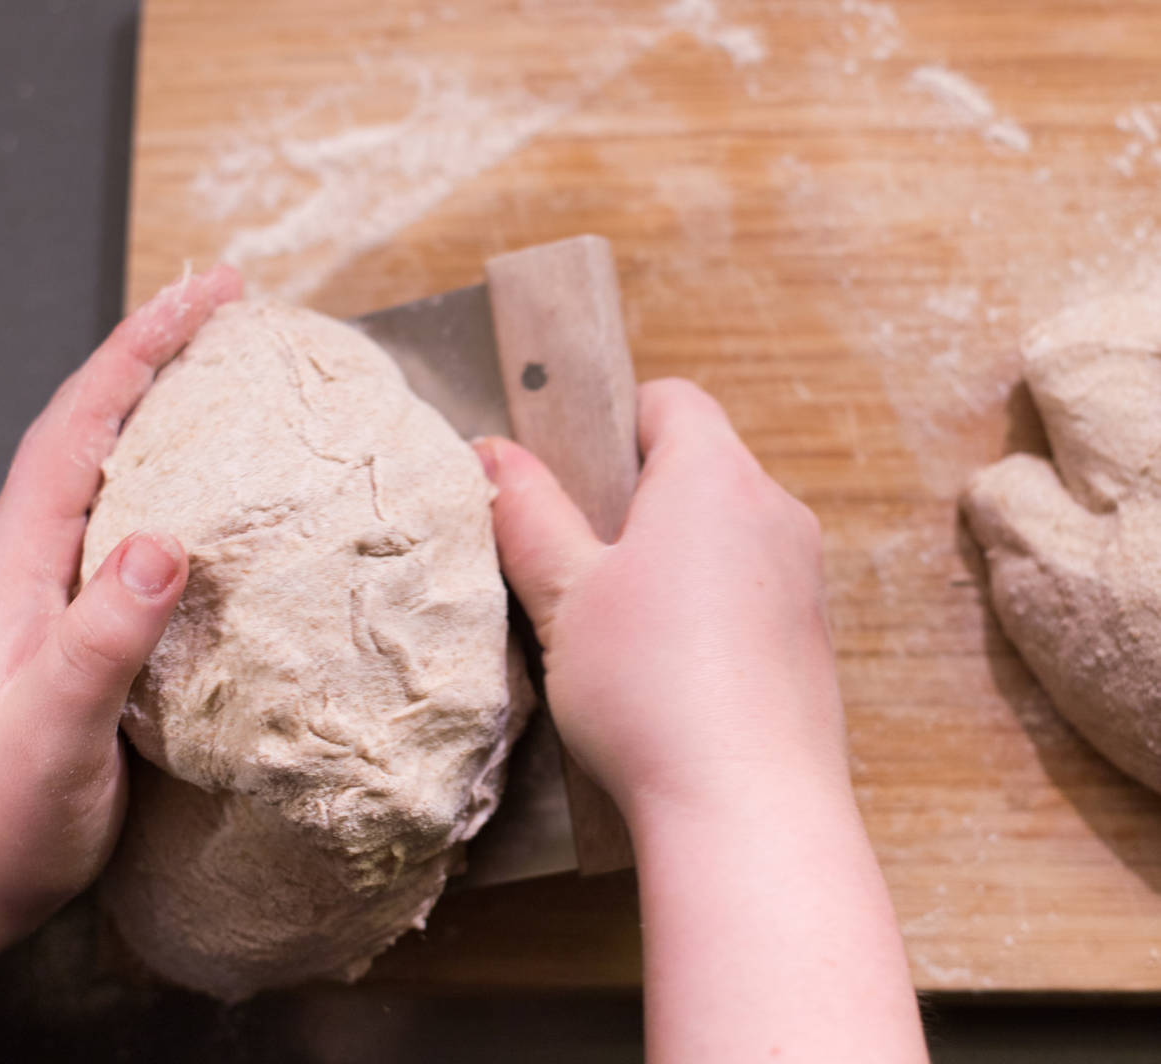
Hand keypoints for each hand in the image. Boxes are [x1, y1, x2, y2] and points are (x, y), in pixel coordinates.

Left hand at [0, 265, 240, 955]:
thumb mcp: (48, 736)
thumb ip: (98, 642)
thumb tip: (167, 545)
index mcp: (19, 564)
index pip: (83, 426)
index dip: (141, 350)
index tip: (205, 295)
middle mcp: (33, 562)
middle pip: (97, 427)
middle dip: (159, 356)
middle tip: (228, 313)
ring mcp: (57, 595)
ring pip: (116, 474)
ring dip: (169, 413)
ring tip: (232, 382)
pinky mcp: (84, 629)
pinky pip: (138, 530)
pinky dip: (184, 489)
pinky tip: (221, 503)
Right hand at [475, 378, 844, 822]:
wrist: (747, 807)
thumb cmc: (647, 689)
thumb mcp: (563, 595)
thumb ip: (526, 512)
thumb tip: (492, 452)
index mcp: (715, 476)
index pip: (670, 400)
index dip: (615, 423)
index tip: (578, 479)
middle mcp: (775, 510)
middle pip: (700, 464)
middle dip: (639, 498)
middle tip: (585, 564)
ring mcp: (804, 573)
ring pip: (726, 529)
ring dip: (675, 553)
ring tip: (624, 626)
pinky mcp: (813, 633)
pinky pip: (753, 584)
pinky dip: (712, 601)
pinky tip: (673, 666)